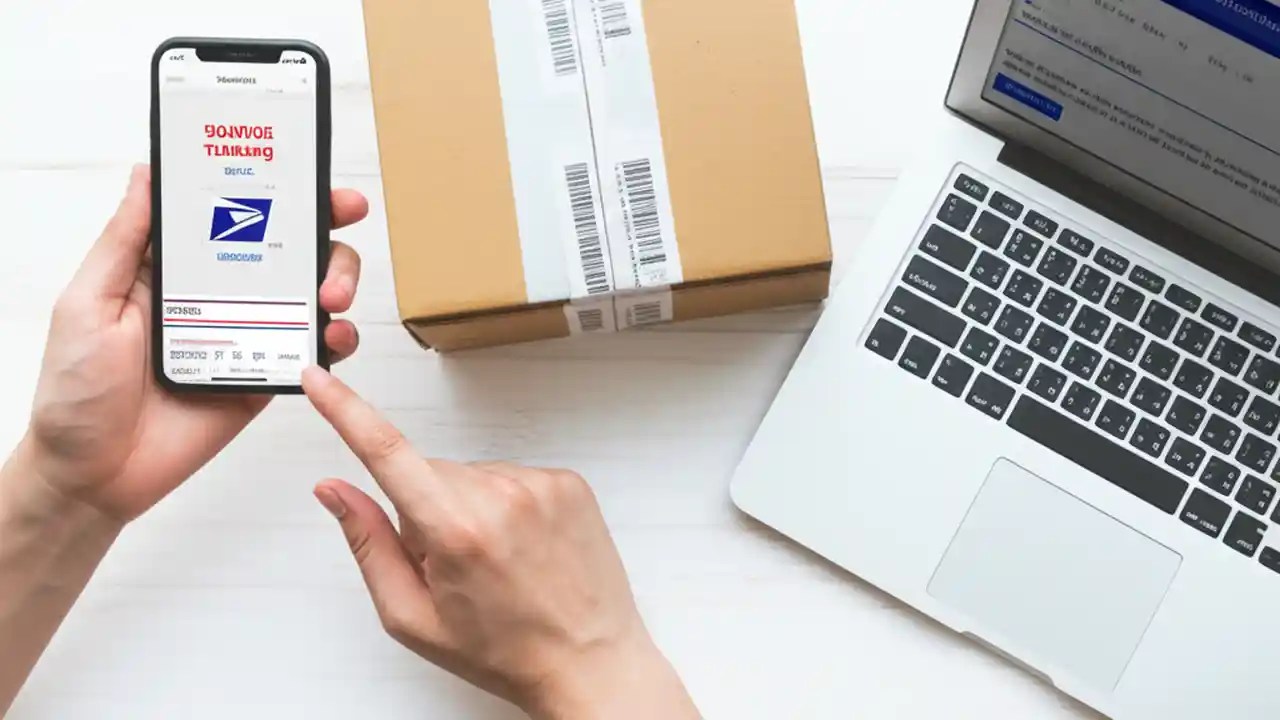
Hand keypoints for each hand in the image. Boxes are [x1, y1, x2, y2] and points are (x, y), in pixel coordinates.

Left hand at [21, 165, 368, 523]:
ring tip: (332, 297)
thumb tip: (148, 172)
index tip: (311, 174)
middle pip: (290, 248)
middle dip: (326, 230)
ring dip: (338, 281)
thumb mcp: (89, 302)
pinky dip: (334, 342)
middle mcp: (220, 295)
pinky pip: (313, 353)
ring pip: (311, 295)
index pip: (235, 213)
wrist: (94, 475)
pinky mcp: (266, 378)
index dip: (277, 189)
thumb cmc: (77, 391)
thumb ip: (125, 240)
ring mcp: (249, 335)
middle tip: (343, 219)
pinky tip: (332, 341)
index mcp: (175, 268)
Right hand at [304, 369, 699, 719]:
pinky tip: (522, 547)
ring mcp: (541, 484)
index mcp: (456, 531)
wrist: (589, 661)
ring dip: (468, 507)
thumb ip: (368, 544)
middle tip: (453, 566)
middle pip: (429, 473)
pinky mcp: (567, 481)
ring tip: (497, 562)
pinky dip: (505, 505)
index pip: (387, 453)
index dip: (347, 411)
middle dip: (425, 510)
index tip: (322, 379)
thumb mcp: (413, 616)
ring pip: (470, 475)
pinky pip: (510, 477)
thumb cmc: (504, 651)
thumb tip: (334, 489)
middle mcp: (501, 496)